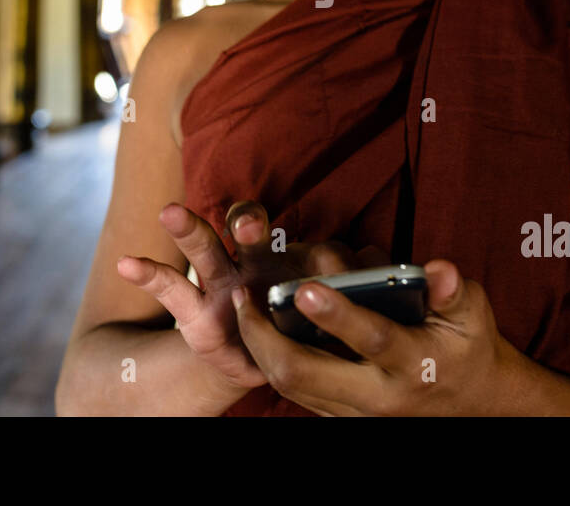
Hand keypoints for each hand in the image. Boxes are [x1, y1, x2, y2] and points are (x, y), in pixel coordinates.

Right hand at [117, 201, 388, 390]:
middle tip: (251, 224)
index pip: (310, 244)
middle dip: (250, 224)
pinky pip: (170, 286)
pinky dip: (148, 271)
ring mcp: (223, 283)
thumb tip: (442, 275)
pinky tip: (127, 262)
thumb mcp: (347, 310)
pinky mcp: (196, 310)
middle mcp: (258, 264)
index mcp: (300, 262)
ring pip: (208, 249)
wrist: (268, 357)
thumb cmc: (313, 327)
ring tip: (171, 212)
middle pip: (253, 234)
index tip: (336, 265)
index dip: (323, 254)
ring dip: (192, 230)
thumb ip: (380, 283)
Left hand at [231, 258, 515, 415]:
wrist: (474, 403)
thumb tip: (438, 269)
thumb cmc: (468, 346)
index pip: (372, 339)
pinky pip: (297, 392)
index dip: (338, 314)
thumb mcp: (472, 314)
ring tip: (243, 308)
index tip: (306, 288)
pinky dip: (272, 361)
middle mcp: (380, 395)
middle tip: (244, 298)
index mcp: (414, 364)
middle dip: (267, 337)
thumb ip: (452, 291)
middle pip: (307, 374)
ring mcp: (356, 411)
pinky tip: (260, 330)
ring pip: (292, 386)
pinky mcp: (342, 416)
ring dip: (261, 347)